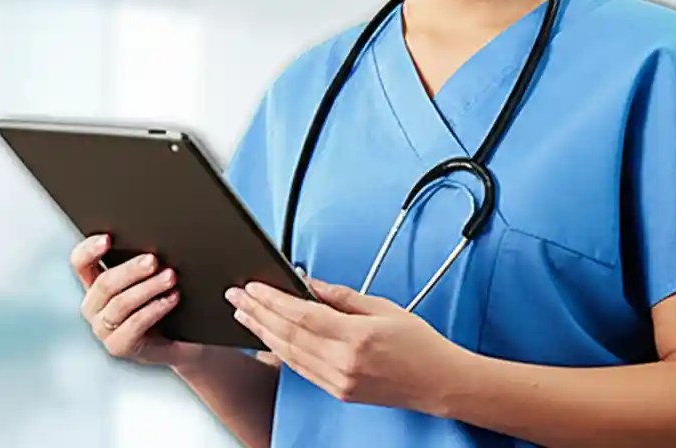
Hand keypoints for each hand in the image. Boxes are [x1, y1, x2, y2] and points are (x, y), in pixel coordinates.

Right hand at [71, 233, 205, 368]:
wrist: (179, 342)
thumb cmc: (161, 303)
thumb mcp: (148, 280)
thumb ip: (142, 263)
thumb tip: (155, 242)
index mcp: (95, 284)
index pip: (80, 263)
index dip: (89, 250)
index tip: (108, 238)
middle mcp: (93, 307)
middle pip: (105, 284)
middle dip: (131, 270)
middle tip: (154, 260)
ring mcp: (103, 329)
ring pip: (121, 303)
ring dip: (148, 288)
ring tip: (171, 277)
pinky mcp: (118, 346)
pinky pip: (135, 324)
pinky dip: (155, 308)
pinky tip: (172, 298)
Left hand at [225, 276, 473, 413]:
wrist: (440, 383)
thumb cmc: (420, 345)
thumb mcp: (384, 307)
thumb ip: (342, 296)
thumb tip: (311, 283)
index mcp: (355, 337)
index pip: (301, 315)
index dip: (272, 300)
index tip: (252, 287)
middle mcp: (342, 363)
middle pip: (287, 335)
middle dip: (257, 313)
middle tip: (235, 296)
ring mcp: (338, 381)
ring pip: (288, 354)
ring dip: (262, 332)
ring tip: (244, 314)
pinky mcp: (338, 392)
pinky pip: (300, 369)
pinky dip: (280, 351)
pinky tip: (269, 338)